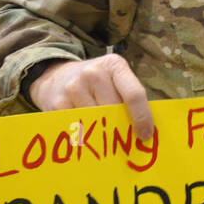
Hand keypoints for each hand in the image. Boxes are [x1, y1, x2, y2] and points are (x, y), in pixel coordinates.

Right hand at [29, 54, 153, 138]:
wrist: (58, 76)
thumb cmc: (97, 82)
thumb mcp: (115, 79)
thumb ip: (129, 98)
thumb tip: (144, 132)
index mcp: (114, 65)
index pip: (134, 95)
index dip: (142, 118)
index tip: (145, 135)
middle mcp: (93, 73)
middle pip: (114, 112)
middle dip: (121, 127)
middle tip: (124, 138)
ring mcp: (73, 88)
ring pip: (97, 123)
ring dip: (102, 133)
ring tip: (103, 132)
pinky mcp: (58, 104)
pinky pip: (79, 129)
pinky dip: (85, 135)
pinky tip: (87, 131)